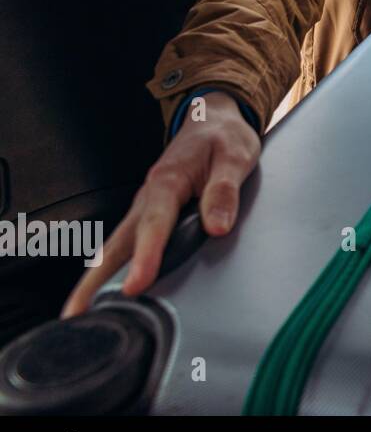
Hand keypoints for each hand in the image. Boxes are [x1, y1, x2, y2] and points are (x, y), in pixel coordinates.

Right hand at [62, 91, 260, 316]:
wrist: (214, 117)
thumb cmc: (223, 138)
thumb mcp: (235, 157)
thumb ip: (224, 192)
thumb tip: (217, 226)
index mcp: (167, 181)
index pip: (154, 226)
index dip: (145, 258)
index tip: (135, 287)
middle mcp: (149, 197)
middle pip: (117, 244)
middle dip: (94, 280)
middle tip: (74, 314)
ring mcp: (146, 207)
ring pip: (116, 247)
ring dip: (96, 279)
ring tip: (80, 314)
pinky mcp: (150, 214)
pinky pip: (127, 244)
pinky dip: (111, 268)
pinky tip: (107, 291)